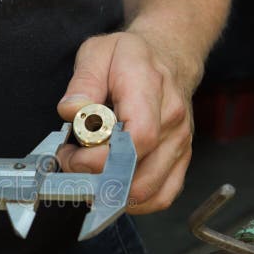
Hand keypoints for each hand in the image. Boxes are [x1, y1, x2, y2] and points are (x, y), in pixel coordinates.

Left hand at [56, 31, 200, 213]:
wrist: (167, 56)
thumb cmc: (130, 57)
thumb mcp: (97, 52)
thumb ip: (82, 82)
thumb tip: (73, 111)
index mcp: (150, 88)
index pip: (138, 137)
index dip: (101, 158)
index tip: (73, 155)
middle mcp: (171, 119)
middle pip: (140, 172)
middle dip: (97, 178)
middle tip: (73, 162)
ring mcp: (180, 142)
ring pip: (149, 191)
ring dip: (112, 192)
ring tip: (90, 172)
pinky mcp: (181, 159)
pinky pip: (161, 196)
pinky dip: (134, 201)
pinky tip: (113, 185)